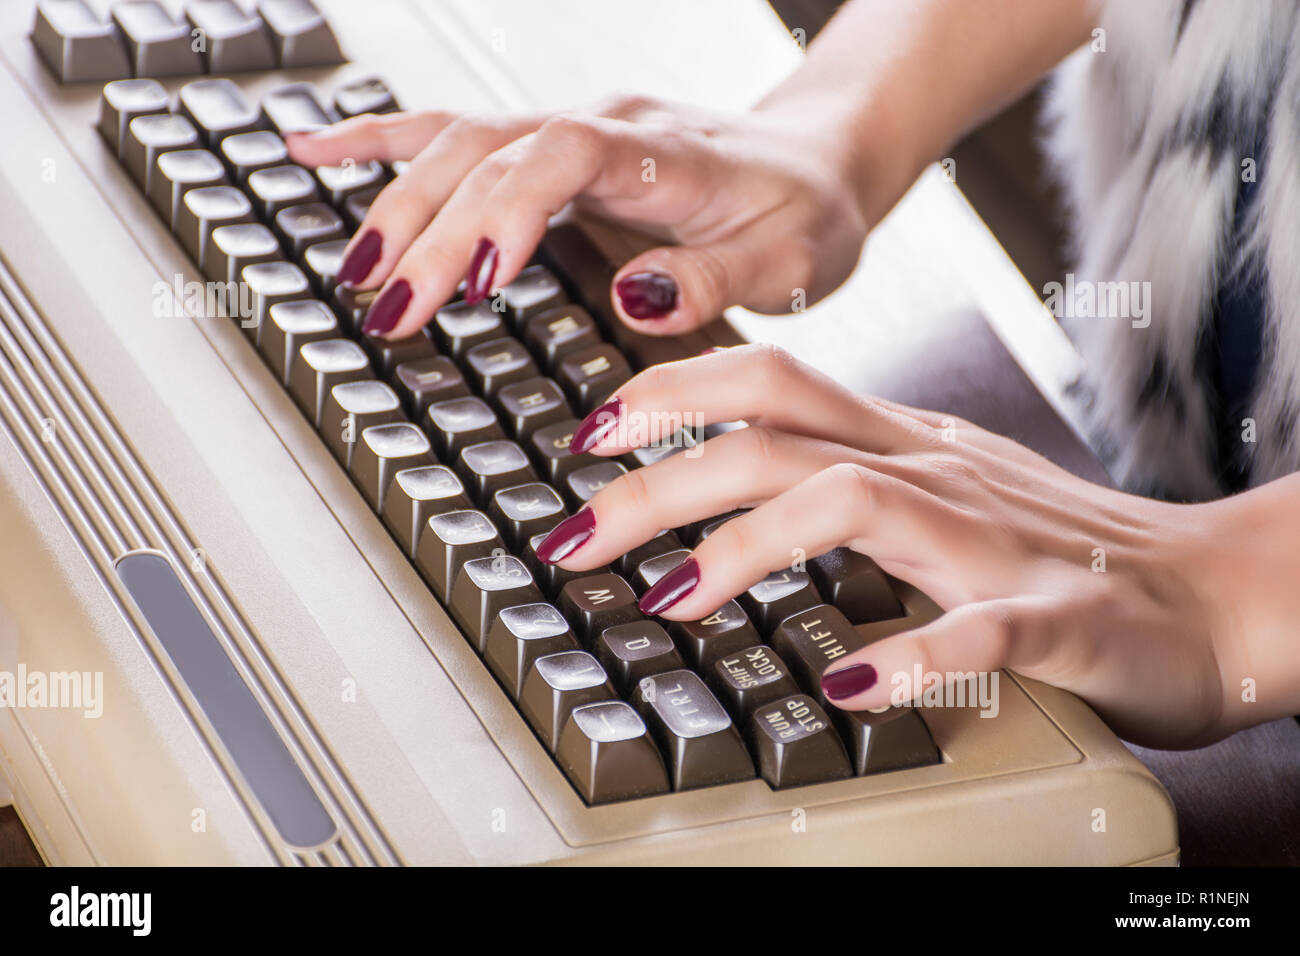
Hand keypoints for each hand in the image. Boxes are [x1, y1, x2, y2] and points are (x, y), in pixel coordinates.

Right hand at [285, 95, 869, 338]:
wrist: (816, 164)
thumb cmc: (805, 214)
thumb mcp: (790, 261)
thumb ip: (716, 279)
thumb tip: (638, 295)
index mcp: (665, 154)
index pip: (567, 158)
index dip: (512, 210)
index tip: (477, 280)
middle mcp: (607, 127)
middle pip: (494, 154)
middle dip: (433, 229)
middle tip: (388, 307)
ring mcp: (571, 127)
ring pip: (461, 142)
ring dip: (398, 200)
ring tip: (354, 267)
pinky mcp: (550, 142)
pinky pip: (456, 130)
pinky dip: (383, 141)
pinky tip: (317, 153)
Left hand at [535, 344, 1260, 749]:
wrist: (1206, 591)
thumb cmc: (1056, 547)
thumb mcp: (932, 487)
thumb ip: (840, 473)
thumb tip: (727, 480)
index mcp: (902, 444)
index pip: (771, 382)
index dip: (672, 394)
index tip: (588, 430)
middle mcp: (934, 474)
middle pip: (777, 438)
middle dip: (661, 479)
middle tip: (576, 534)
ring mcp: (991, 541)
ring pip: (852, 504)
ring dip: (749, 547)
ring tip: (672, 597)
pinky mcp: (1052, 616)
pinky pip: (976, 629)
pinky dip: (908, 654)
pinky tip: (850, 684)